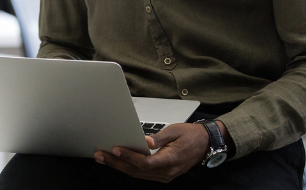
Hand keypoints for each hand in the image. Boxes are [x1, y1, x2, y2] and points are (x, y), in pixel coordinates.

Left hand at [93, 122, 215, 182]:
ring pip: (138, 174)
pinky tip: (118, 162)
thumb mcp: (175, 131)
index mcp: (171, 160)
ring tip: (104, 158)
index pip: (145, 162)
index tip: (116, 149)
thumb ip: (159, 137)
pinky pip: (143, 173)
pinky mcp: (163, 174)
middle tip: (100, 155)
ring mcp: (165, 175)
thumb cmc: (191, 135)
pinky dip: (129, 167)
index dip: (129, 157)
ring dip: (120, 166)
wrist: (205, 144)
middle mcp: (167, 172)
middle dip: (117, 163)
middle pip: (137, 171)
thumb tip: (144, 141)